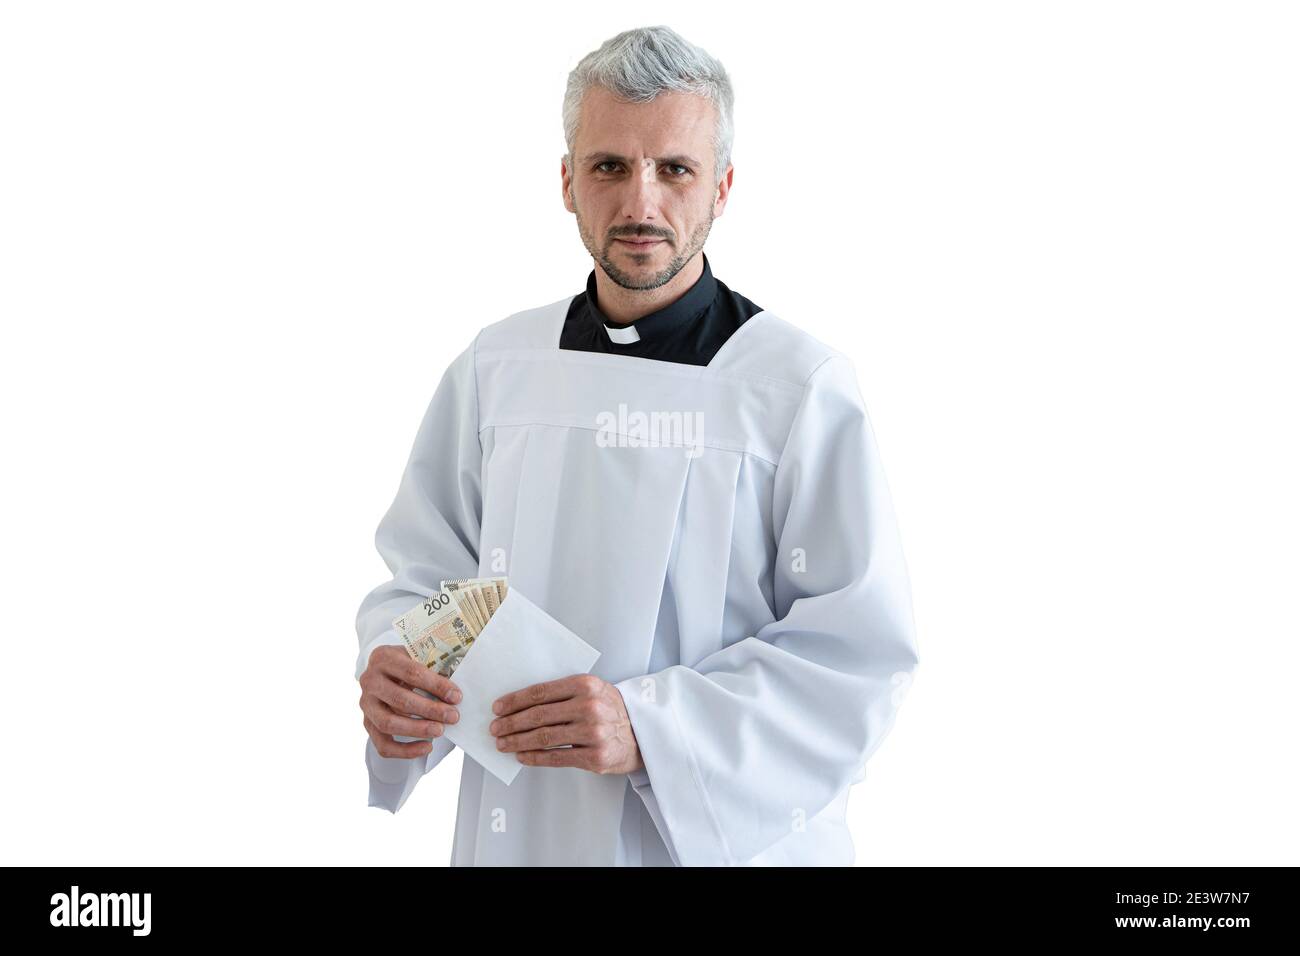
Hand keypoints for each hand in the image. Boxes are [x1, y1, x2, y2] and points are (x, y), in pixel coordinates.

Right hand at [359, 644, 461, 758]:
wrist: (387, 672)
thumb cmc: (410, 664)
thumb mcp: (420, 656)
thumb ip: (436, 666)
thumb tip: (457, 688)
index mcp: (383, 657)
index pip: (411, 672)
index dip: (436, 686)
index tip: (456, 696)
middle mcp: (370, 680)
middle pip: (400, 700)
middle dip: (430, 710)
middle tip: (453, 716)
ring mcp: (366, 704)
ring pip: (388, 723)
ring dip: (417, 729)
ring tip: (441, 730)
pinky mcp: (367, 724)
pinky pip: (383, 744)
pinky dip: (404, 750)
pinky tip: (426, 747)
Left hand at [489, 674, 643, 774]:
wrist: (642, 733)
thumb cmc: (611, 709)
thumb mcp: (593, 690)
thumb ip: (563, 693)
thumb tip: (521, 704)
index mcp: (585, 685)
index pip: (541, 692)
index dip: (515, 701)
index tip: (498, 707)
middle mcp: (589, 707)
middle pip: (538, 715)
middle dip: (511, 723)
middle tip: (495, 728)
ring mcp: (592, 733)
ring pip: (544, 737)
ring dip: (517, 741)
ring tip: (503, 743)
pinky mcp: (594, 756)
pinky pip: (556, 757)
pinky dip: (534, 758)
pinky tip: (522, 756)